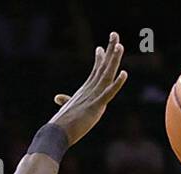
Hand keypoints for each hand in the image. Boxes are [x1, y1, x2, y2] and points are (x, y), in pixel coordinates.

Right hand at [49, 32, 127, 146]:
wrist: (56, 133)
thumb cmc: (61, 124)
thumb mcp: (66, 109)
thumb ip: (65, 102)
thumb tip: (58, 98)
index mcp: (85, 91)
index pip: (95, 71)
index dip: (100, 58)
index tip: (102, 47)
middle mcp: (89, 90)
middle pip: (102, 67)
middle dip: (109, 50)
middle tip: (114, 34)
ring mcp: (93, 97)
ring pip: (106, 75)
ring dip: (113, 60)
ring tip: (119, 45)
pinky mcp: (96, 106)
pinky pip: (109, 93)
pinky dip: (117, 83)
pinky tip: (124, 73)